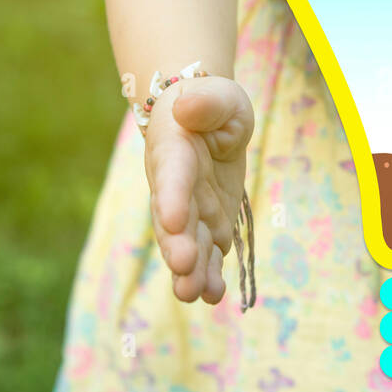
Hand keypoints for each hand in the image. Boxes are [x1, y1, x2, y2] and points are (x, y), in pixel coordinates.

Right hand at [143, 76, 253, 304]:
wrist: (208, 120)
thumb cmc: (212, 105)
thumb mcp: (219, 96)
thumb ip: (206, 103)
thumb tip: (187, 108)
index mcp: (174, 151)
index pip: (172, 175)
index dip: (172, 197)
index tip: (172, 219)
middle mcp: (176, 189)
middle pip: (174, 221)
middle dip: (177, 245)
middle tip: (184, 267)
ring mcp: (191, 212)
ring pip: (189, 245)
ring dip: (191, 271)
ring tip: (194, 294)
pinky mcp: (209, 226)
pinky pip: (208, 254)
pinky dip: (210, 275)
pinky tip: (214, 296)